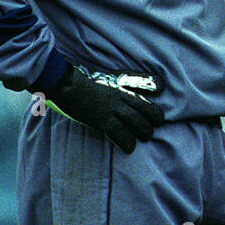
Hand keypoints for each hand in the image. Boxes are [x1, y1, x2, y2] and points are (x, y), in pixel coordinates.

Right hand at [46, 65, 163, 153]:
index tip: (159, 94)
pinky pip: (120, 132)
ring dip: (144, 131)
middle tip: (152, 126)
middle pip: (146, 107)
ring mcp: (112, 107)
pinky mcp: (102, 118)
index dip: (155, 87)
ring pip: (137, 121)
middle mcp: (120, 95)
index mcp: (120, 83)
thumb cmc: (79, 79)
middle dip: (154, 119)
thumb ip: (114, 83)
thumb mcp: (102, 76)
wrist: (64, 83)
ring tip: (145, 137)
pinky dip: (126, 141)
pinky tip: (129, 148)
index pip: (145, 83)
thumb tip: (117, 88)